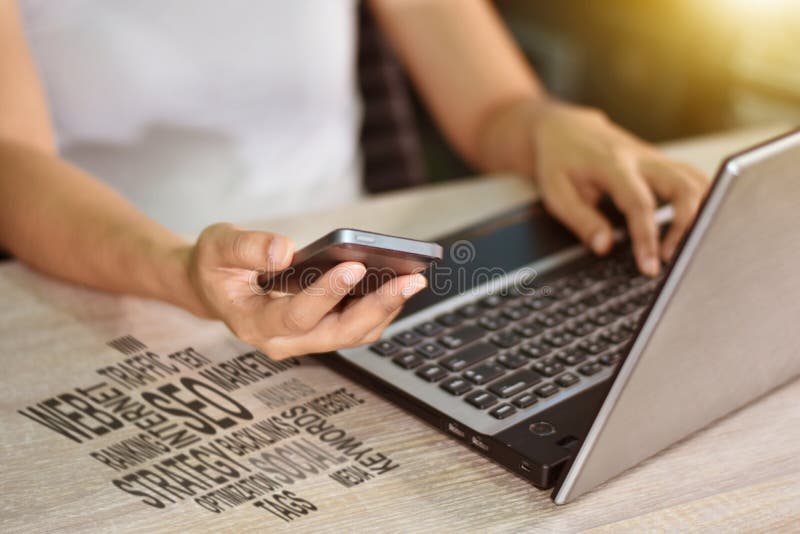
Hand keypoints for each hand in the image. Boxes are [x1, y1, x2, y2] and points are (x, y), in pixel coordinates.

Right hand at [181, 223, 425, 358]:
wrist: (214, 286)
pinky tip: (399, 281)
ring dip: (386, 309)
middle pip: (338, 333)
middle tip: (410, 279)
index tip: (353, 265)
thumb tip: (285, 250)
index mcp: (253, 324)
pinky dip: (380, 307)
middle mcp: (283, 341)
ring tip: (413, 278)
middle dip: (376, 306)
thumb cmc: (216, 267)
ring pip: (354, 334)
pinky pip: (357, 326)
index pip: (295, 315)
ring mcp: (306, 340)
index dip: (325, 294)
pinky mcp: (322, 331)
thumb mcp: (217, 247)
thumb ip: (247, 249)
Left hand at [481, 99, 709, 275]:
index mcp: (613, 164)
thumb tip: (604, 247)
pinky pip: (695, 180)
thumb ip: (581, 220)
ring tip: (683, 248)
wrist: (567, 129)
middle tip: (671, 258)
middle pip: (684, 187)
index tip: (650, 267)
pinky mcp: (664, 163)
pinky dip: (703, 203)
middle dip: (686, 226)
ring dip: (700, 215)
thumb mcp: (556, 193)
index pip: (640, 203)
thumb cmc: (559, 161)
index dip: (647, 237)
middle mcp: (642, 158)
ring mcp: (657, 159)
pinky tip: (694, 228)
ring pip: (697, 181)